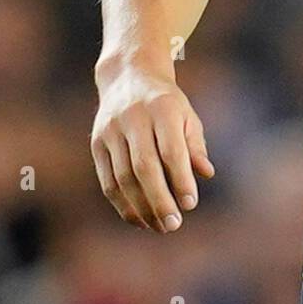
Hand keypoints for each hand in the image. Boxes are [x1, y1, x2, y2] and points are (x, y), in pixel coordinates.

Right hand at [90, 59, 214, 232]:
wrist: (128, 77)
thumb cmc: (167, 103)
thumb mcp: (187, 116)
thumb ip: (195, 145)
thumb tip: (206, 173)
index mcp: (162, 108)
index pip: (171, 150)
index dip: (181, 179)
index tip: (191, 204)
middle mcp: (133, 118)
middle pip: (144, 167)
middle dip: (159, 199)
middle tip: (174, 225)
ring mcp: (111, 131)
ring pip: (122, 178)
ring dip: (141, 207)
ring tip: (160, 226)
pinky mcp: (96, 143)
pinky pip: (108, 181)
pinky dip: (122, 204)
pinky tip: (140, 219)